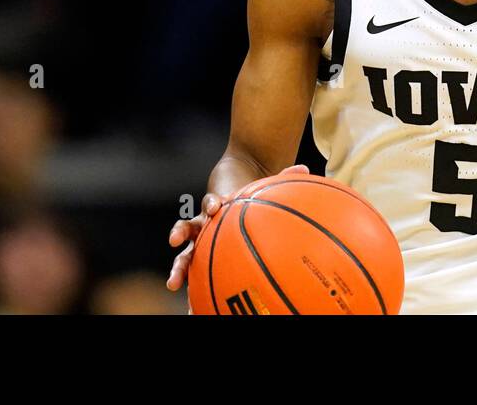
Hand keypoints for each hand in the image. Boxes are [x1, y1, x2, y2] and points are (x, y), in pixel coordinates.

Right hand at [166, 164, 309, 295]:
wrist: (231, 193)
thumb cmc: (249, 193)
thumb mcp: (262, 187)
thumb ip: (281, 178)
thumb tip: (304, 167)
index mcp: (216, 206)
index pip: (210, 202)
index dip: (211, 203)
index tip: (215, 207)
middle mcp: (204, 223)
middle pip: (187, 227)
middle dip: (179, 232)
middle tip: (173, 240)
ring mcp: (200, 241)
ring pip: (184, 255)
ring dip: (178, 268)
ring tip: (172, 284)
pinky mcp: (202, 256)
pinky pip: (198, 275)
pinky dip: (195, 291)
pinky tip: (193, 309)